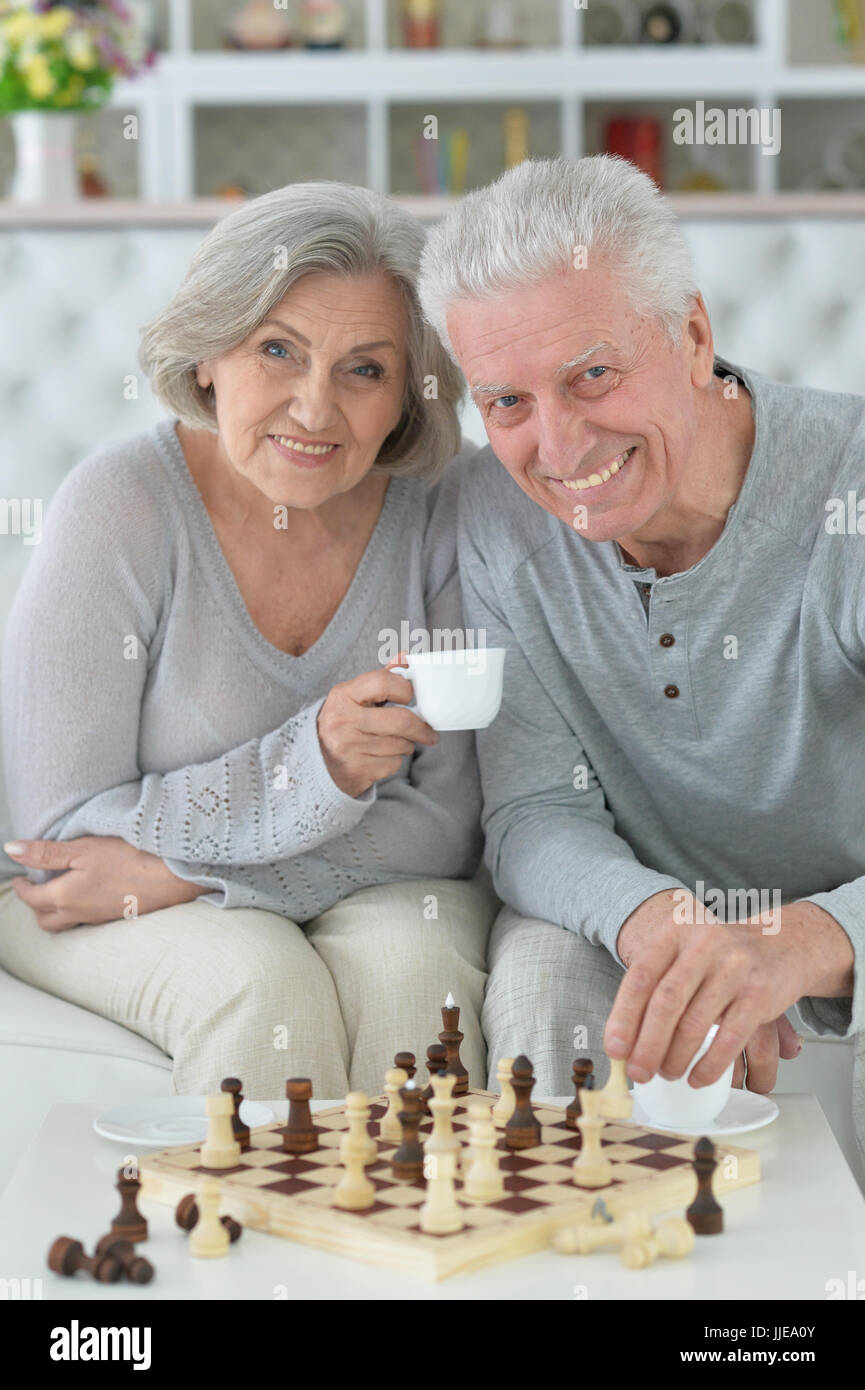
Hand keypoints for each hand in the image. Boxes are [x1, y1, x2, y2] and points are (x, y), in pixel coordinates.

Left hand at [5, 836, 206, 931]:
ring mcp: (99, 918)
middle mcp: (79, 913)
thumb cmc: (130, 859)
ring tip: (58, 892)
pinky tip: (87, 896)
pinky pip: (86, 921)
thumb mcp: (83, 849)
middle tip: (35, 887)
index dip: (22, 887)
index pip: (32, 898)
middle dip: (35, 906)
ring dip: (54, 912)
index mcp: (66, 897)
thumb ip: (46, 852)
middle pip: (45, 920)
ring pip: (66, 923)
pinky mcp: (116, 917)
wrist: (173, 877)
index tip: (19, 877)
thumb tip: (12, 850)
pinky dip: (77, 912)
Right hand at [317, 659, 437, 797]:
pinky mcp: (355, 770)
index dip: (404, 689)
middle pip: (400, 720)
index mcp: (343, 695)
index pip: (383, 682)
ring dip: (405, 746)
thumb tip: (405, 657)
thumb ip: (382, 679)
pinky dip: (393, 762)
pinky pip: (392, 764)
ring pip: (400, 745)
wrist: (318, 763)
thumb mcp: (356, 698)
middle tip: (429, 733)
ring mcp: (348, 747)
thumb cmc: (345, 724)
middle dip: (421, 728)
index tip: (410, 697)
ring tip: (392, 744)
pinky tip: (379, 758)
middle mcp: (343, 720)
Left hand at [605, 889, 852, 1090]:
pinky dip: (709, 1065)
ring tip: (666, 1074)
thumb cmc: (720, 956)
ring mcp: (735, 967)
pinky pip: (728, 1039)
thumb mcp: (684, 953)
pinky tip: (697, 1078)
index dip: (624, 1017)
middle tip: (638, 1072)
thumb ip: (655, 986)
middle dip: (647, 1045)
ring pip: (695, 1024)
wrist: (781, 944)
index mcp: (676, 931)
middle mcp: (705, 944)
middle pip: (666, 1002)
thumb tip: (625, 1041)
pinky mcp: (759, 994)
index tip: (615, 1050)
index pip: (640, 976)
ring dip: (676, 1058)